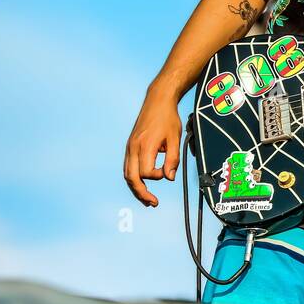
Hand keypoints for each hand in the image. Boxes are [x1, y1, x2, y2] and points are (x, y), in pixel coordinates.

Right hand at [123, 85, 182, 206]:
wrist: (157, 100)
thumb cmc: (168, 118)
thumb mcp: (175, 138)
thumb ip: (173, 159)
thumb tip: (169, 178)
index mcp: (145, 146)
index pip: (146, 172)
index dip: (157, 176)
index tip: (166, 171)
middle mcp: (133, 148)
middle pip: (131, 178)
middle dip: (141, 193)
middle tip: (153, 203)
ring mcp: (129, 147)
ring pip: (128, 174)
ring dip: (136, 188)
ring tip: (147, 199)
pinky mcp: (130, 146)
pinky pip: (128, 167)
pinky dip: (134, 178)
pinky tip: (142, 184)